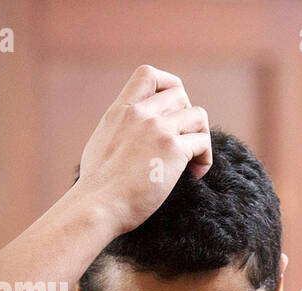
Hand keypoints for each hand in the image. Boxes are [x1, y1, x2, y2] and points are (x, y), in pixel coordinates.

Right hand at [72, 65, 212, 236]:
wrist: (98, 204)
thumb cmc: (97, 187)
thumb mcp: (102, 143)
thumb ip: (120, 130)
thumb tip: (132, 137)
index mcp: (120, 110)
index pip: (148, 74)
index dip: (168, 86)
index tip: (171, 110)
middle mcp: (140, 114)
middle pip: (180, 94)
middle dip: (187, 117)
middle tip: (182, 143)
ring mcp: (157, 129)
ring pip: (198, 115)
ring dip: (200, 136)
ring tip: (192, 159)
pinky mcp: (173, 149)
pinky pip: (203, 143)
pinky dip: (205, 159)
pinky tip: (194, 175)